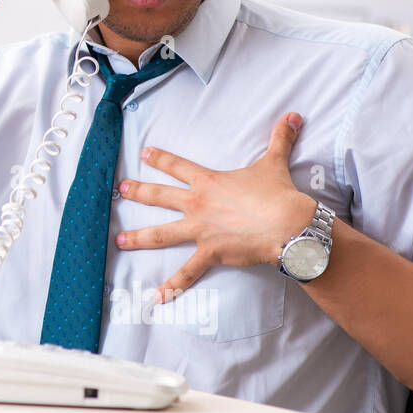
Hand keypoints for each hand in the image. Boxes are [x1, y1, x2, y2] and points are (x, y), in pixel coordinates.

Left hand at [114, 112, 318, 303]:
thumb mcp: (274, 162)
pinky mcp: (210, 252)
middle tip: (119, 189)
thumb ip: (279, 138)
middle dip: (137, 192)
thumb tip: (294, 115)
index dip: (159, 158)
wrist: (288, 224)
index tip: (143, 153)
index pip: (177, 166)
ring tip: (119, 241)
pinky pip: (188, 272)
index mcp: (208, 182)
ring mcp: (200, 230)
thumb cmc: (278, 194)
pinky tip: (156, 297)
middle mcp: (198, 204)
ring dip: (138, 238)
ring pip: (161, 234)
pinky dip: (172, 286)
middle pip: (159, 196)